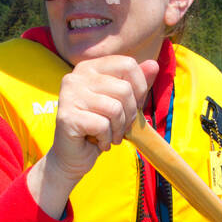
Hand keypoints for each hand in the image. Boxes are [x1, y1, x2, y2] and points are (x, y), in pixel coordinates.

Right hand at [28, 56, 157, 217]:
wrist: (72, 157)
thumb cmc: (98, 128)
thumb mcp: (122, 104)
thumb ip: (137, 84)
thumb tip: (154, 64)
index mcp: (90, 67)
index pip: (128, 64)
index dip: (139, 89)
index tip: (131, 107)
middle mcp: (76, 76)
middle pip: (124, 88)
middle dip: (129, 114)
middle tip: (121, 127)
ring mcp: (69, 95)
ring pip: (115, 108)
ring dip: (118, 129)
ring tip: (111, 136)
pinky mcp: (67, 116)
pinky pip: (102, 125)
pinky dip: (106, 139)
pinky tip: (99, 142)